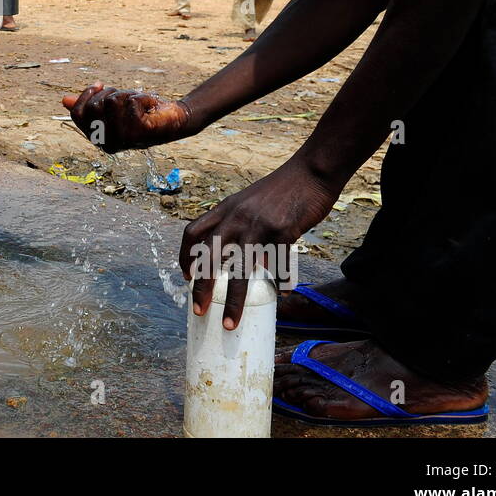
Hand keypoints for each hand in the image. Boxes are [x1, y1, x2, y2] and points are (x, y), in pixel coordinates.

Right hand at [61, 81, 192, 152]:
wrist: (173, 119)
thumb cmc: (142, 113)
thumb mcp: (113, 106)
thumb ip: (90, 104)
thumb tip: (64, 100)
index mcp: (98, 139)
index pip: (78, 114)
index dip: (85, 96)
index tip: (100, 85)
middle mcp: (108, 143)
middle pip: (93, 106)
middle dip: (110, 93)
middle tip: (126, 97)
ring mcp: (124, 138)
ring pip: (112, 101)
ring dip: (127, 95)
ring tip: (139, 104)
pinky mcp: (139, 131)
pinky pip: (131, 101)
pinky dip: (142, 97)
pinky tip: (149, 107)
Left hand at [178, 156, 337, 328]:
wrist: (310, 172)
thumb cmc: (280, 189)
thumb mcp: (248, 201)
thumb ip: (237, 223)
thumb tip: (234, 256)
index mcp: (225, 209)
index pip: (192, 232)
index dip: (185, 256)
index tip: (187, 277)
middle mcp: (237, 217)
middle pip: (209, 256)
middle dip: (201, 287)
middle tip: (199, 309)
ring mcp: (260, 224)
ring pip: (240, 269)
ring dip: (234, 300)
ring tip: (230, 323)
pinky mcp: (284, 230)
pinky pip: (279, 264)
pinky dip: (281, 282)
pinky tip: (283, 292)